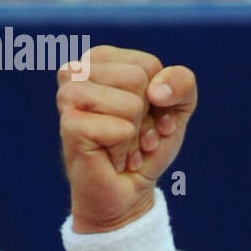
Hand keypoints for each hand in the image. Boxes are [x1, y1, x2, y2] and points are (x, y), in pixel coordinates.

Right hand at [56, 45, 196, 233]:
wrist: (128, 191)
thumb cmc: (147, 144)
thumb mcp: (178, 107)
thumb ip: (182, 82)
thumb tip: (155, 91)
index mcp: (100, 58)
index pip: (149, 64)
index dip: (159, 97)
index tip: (144, 116)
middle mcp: (76, 72)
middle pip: (139, 79)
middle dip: (146, 115)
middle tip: (131, 133)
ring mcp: (68, 97)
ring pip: (132, 103)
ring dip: (136, 134)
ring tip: (121, 144)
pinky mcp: (70, 125)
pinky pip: (122, 130)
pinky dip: (126, 150)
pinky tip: (112, 158)